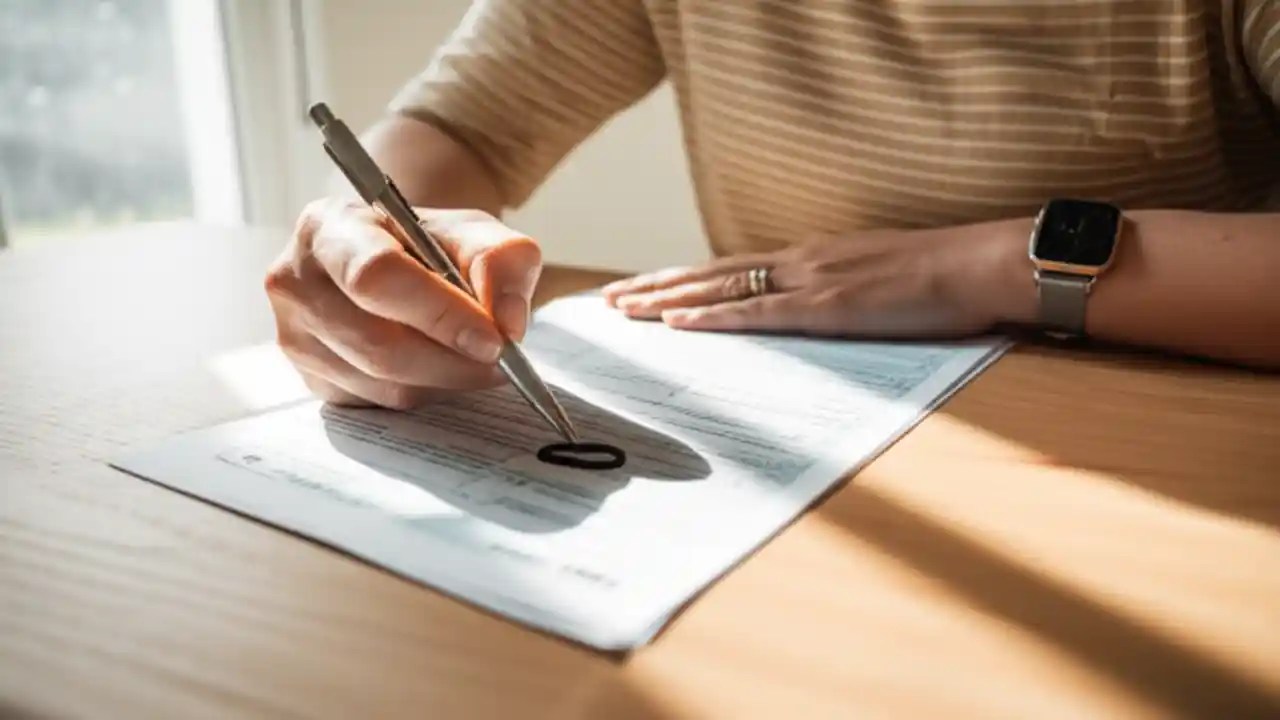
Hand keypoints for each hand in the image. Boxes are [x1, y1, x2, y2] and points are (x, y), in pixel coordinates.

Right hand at [265, 199, 540, 408]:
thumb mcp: (474, 232)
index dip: (438, 314)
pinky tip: (441, 368)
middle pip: (378, 343)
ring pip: (382, 382)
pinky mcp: (313, 380)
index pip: (375, 278)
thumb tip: (507, 323)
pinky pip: (378, 404)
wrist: (400, 263)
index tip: (492, 340)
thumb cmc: (428, 244)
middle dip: (452, 360)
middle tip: (501, 360)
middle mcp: (296, 282)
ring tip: (478, 361)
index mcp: (329, 227)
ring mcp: (296, 338)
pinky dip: (424, 392)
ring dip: (444, 380)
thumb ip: (501, 261)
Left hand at [602, 220, 1035, 337]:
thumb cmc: (942, 276)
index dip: (685, 277)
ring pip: (719, 287)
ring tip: (623, 309)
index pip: (732, 266)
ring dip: (666, 299)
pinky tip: (677, 322)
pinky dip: (711, 317)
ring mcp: (809, 280)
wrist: (980, 264)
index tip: (647, 286)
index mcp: (812, 256)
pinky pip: (755, 312)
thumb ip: (842, 289)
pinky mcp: (825, 306)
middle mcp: (800, 260)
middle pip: (711, 272)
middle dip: (657, 285)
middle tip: (611, 298)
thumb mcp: (879, 277)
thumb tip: (821, 309)